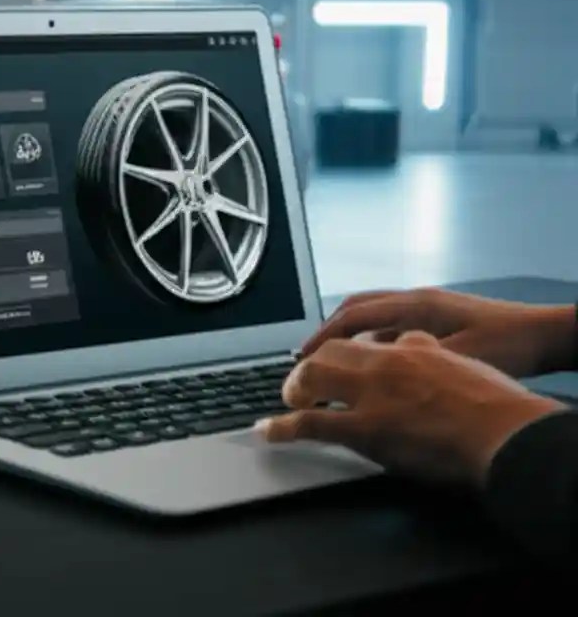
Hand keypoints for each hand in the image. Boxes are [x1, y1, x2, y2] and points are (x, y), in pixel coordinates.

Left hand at [258, 332, 565, 485]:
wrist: (504, 434)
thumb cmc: (496, 409)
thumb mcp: (465, 367)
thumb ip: (434, 357)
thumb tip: (415, 346)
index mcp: (415, 347)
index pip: (367, 341)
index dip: (344, 353)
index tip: (336, 362)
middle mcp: (387, 363)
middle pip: (332, 353)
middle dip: (312, 367)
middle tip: (303, 383)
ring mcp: (372, 394)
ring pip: (315, 379)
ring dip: (295, 389)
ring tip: (287, 401)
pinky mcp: (364, 428)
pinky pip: (312, 422)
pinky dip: (284, 426)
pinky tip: (270, 431)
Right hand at [306, 289, 577, 377]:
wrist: (546, 335)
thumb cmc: (509, 345)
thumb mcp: (457, 358)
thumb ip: (411, 360)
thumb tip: (369, 369)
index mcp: (417, 305)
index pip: (354, 314)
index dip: (324, 336)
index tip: (303, 357)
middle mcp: (417, 300)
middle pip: (357, 308)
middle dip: (327, 331)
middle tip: (306, 356)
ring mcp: (428, 307)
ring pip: (374, 315)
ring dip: (349, 335)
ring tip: (333, 360)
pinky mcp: (438, 319)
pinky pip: (392, 324)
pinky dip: (372, 339)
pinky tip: (373, 362)